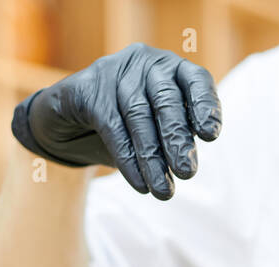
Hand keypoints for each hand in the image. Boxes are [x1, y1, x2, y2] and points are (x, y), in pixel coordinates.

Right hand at [11, 44, 221, 199]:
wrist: (68, 126)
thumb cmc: (126, 129)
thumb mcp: (157, 131)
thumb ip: (176, 136)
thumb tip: (189, 159)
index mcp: (171, 69)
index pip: (196, 80)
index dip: (205, 105)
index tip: (211, 135)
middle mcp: (145, 62)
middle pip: (166, 99)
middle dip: (177, 138)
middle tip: (188, 173)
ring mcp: (114, 70)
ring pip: (137, 114)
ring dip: (152, 157)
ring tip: (164, 192)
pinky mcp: (87, 88)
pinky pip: (111, 125)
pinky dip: (127, 158)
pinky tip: (140, 184)